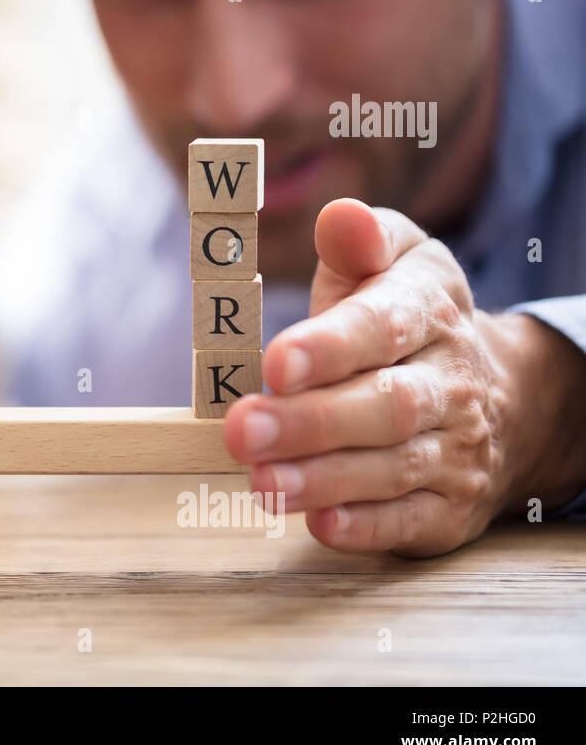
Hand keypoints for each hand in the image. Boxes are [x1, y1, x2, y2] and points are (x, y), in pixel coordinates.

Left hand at [223, 199, 585, 556]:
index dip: (329, 347)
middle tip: (242, 431)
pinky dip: (364, 527)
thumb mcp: (394, 265)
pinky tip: (318, 523)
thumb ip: (359, 242)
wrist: (503, 398)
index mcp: (429, 314)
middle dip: (309, 422)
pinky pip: (408, 523)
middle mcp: (450, 385)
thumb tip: (340, 217)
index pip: (382, 329)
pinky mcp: (448, 510)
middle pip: (383, 406)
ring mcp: (454, 451)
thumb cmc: (409, 323)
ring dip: (322, 479)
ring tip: (260, 481)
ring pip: (391, 469)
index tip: (275, 361)